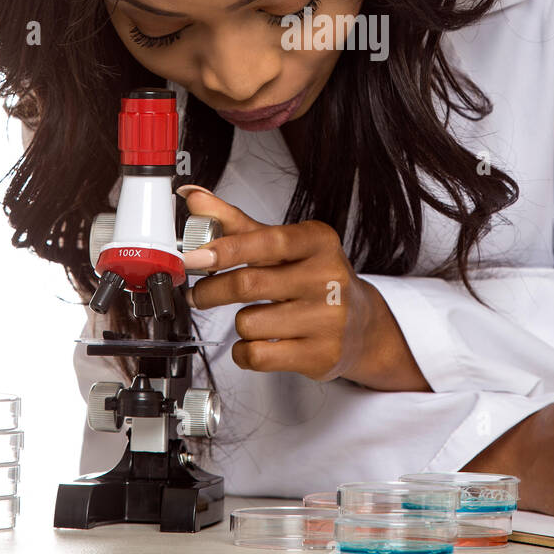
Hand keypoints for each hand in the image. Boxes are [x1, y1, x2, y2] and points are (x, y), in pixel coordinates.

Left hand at [176, 186, 430, 390]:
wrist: (360, 325)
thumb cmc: (313, 278)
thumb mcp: (282, 246)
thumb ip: (236, 223)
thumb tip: (194, 198)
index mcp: (318, 242)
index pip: (267, 242)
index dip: (225, 249)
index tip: (193, 257)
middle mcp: (328, 277)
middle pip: (249, 284)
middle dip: (212, 290)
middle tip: (199, 293)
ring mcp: (327, 319)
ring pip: (249, 323)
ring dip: (238, 323)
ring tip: (253, 317)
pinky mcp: (320, 355)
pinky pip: (257, 355)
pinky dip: (245, 351)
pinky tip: (258, 341)